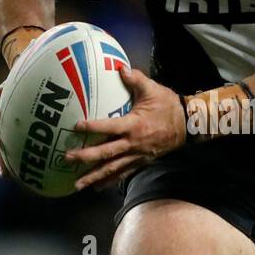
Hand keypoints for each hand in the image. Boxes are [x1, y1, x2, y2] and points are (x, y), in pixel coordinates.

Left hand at [66, 66, 185, 189]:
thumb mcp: (153, 89)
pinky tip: (97, 187)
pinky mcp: (141, 162)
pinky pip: (123, 174)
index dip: (93, 127)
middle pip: (106, 153)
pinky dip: (109, 181)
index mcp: (134, 125)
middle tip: (67, 158)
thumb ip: (136, 79)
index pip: (109, 127)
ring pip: (112, 169)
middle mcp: (133, 143)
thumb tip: (120, 68)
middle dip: (86, 157)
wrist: (187, 125)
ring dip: (94, 177)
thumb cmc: (169, 106)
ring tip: (77, 184)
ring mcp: (137, 155)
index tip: (76, 127)